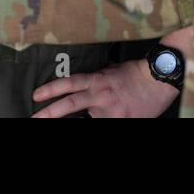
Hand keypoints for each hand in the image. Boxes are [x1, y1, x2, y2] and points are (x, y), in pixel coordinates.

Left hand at [32, 60, 177, 117]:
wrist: (158, 80)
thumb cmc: (136, 73)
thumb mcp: (112, 70)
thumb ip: (96, 78)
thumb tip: (83, 84)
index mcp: (97, 80)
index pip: (69, 83)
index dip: (51, 89)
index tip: (36, 95)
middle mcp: (100, 94)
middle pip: (69, 104)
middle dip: (49, 113)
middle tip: (34, 118)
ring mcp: (110, 110)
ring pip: (90, 119)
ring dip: (92, 117)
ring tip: (98, 111)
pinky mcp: (122, 120)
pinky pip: (106, 123)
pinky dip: (104, 120)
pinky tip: (109, 116)